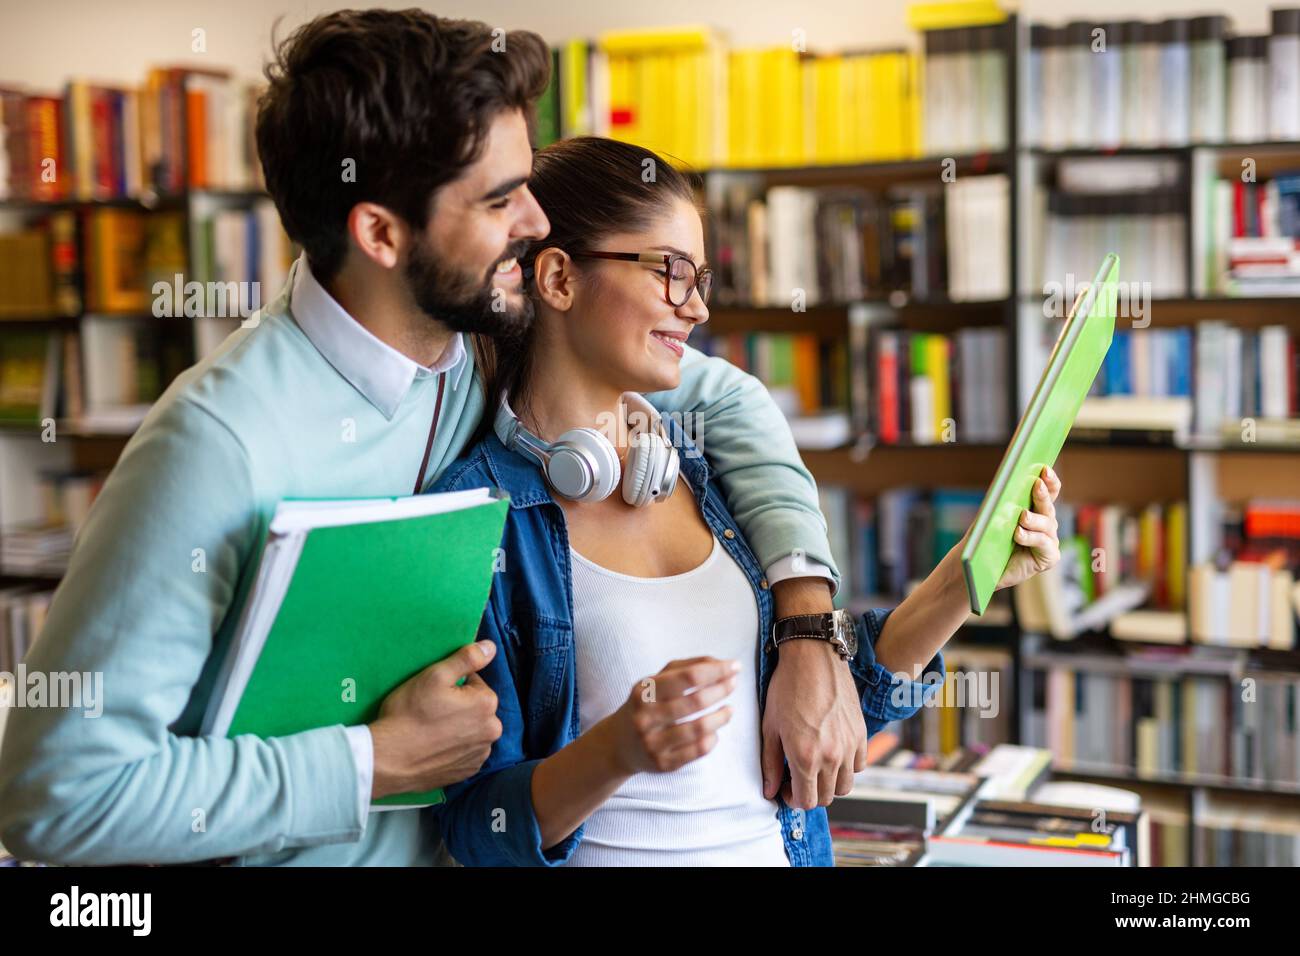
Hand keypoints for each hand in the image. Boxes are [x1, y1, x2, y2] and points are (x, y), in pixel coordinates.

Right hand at [368, 640, 502, 799]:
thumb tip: (491, 647)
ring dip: (457, 727)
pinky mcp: (467, 772)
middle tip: (430, 711)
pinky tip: (434, 747)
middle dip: (458, 706)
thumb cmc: (410, 713)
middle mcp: (492, 731)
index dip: (453, 685)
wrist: (387, 759)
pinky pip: (464, 752)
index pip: (474, 683)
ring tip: (430, 730)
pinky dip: (453, 748)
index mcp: (487, 704)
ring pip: (471, 730)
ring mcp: (480, 754)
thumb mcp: (435, 675)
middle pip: (475, 707)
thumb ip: (467, 658)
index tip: (434, 693)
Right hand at [605, 657, 736, 774]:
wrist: (618, 744)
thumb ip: (685, 667)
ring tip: (730, 709)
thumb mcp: (655, 681)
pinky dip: (713, 739)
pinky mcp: (663, 764)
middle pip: (695, 702)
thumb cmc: (645, 704)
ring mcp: (653, 743)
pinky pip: (698, 751)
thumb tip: (720, 663)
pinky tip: (715, 731)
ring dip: (722, 717)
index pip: (687, 677)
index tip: (735, 666)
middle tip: (734, 684)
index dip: (716, 671)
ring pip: (700, 729)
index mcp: (644, 692)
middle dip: (721, 690)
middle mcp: (645, 717)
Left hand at [762, 639, 865, 809]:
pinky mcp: (861, 733)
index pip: (806, 802)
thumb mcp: (770, 727)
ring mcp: (850, 745)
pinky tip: (832, 751)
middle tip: (796, 776)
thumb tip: (769, 791)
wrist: (813, 658)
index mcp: (805, 757)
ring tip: (815, 766)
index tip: (785, 787)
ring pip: (845, 786)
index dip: (793, 799)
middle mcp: (832, 756)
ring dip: (829, 783)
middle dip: (809, 793)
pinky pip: (859, 765)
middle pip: (826, 797)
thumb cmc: (787, 688)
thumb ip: (770, 764)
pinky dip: (847, 767)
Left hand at [995, 465, 1062, 589]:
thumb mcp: (992, 518)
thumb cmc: (988, 540)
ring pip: (1046, 525)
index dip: (1049, 480)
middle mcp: (1046, 524)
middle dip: (1042, 494)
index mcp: (1036, 510)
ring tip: (1022, 516)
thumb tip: (1005, 484)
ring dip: (1034, 519)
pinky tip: (1019, 533)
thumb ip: (1001, 504)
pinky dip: (1031, 538)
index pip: (1049, 492)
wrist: (982, 567)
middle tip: (1036, 483)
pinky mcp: (1049, 557)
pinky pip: (1044, 544)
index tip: (1044, 468)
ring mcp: (1050, 540)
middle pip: (1048, 506)